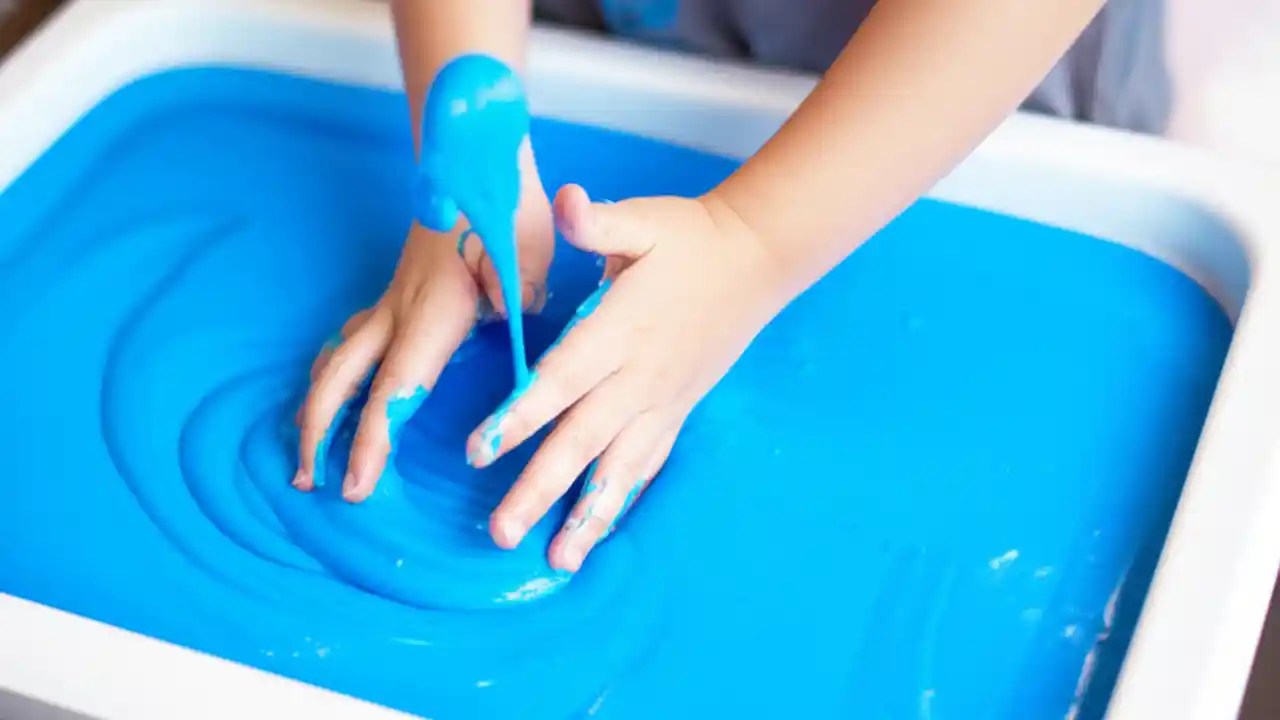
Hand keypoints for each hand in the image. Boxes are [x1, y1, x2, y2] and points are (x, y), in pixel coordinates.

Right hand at [294, 154, 553, 500]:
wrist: (472, 156)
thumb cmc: (505, 207)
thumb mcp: (528, 253)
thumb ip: (516, 298)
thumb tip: (506, 322)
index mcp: (431, 311)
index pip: (393, 387)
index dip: (371, 439)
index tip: (355, 483)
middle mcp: (399, 311)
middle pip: (342, 380)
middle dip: (320, 434)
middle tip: (311, 483)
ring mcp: (390, 301)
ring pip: (337, 360)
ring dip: (316, 408)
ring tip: (307, 456)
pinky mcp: (394, 294)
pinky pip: (350, 342)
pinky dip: (331, 378)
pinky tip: (328, 398)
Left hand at [466, 184, 786, 571]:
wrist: (755, 261)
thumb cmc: (688, 238)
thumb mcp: (643, 220)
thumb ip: (597, 221)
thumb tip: (564, 200)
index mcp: (620, 328)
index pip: (563, 378)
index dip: (521, 414)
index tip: (479, 449)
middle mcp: (640, 375)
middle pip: (583, 438)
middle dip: (540, 488)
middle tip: (500, 532)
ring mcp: (662, 400)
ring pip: (620, 467)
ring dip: (587, 516)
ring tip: (558, 561)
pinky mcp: (677, 410)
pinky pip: (647, 463)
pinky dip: (622, 499)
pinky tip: (599, 531)